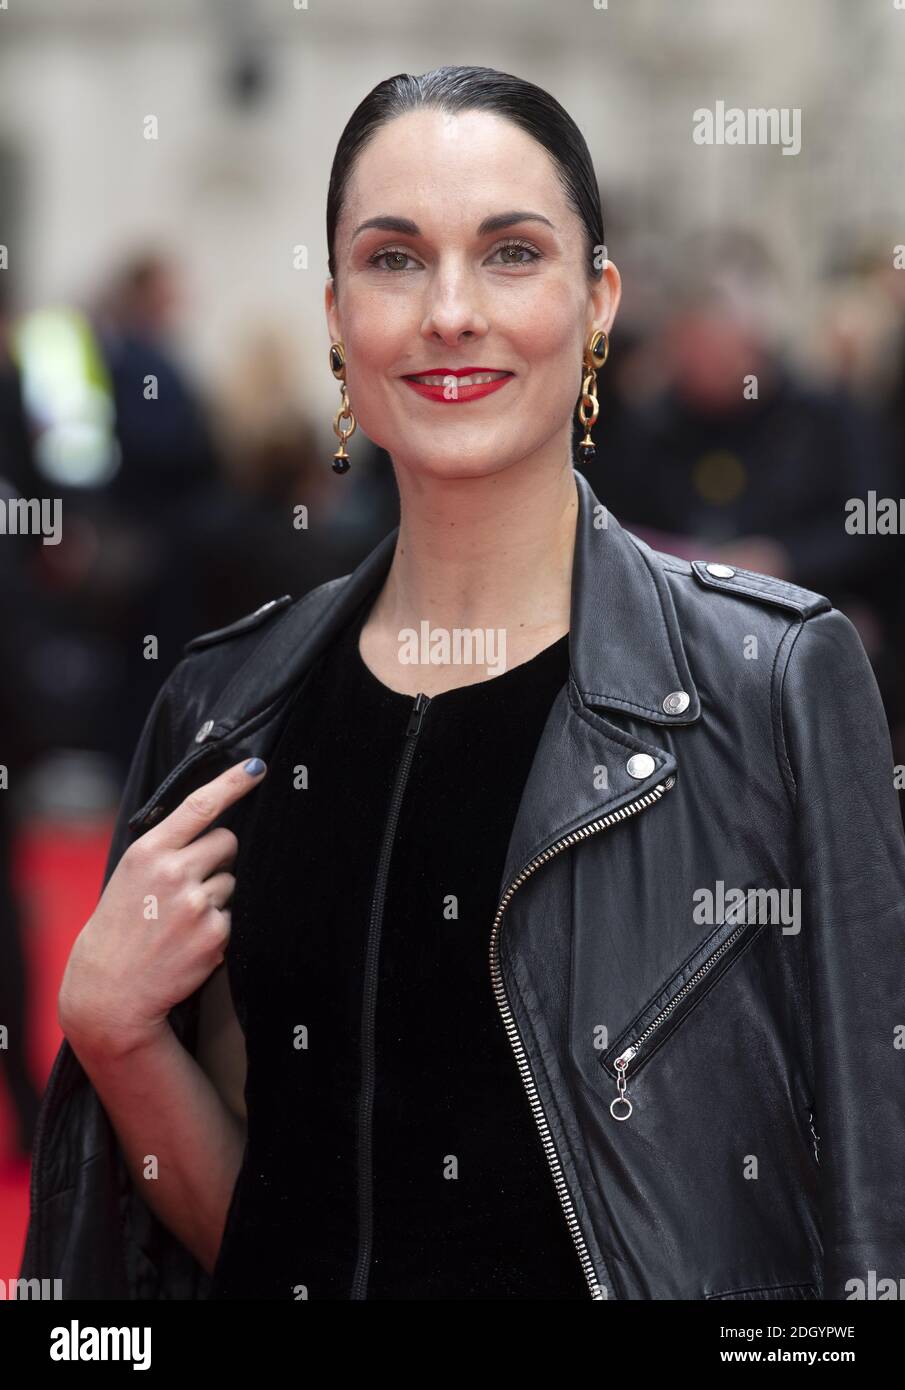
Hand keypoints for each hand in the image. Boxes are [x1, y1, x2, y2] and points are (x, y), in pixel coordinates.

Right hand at [58, 757, 266, 1061]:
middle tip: (190, 881)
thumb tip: (214, 823)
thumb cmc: (121, 927)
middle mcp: (174, 872)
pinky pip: (233, 913)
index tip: (258, 768)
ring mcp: (196, 904)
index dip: (233, 782)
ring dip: (216, 895)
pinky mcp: (216, 933)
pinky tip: (189, 941)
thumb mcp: (131, 875)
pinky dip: (217, 925)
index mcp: (149, 852)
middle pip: (228, 841)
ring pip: (232, 880)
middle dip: (219, 856)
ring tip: (180, 919)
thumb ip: (168, 847)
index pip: (200, 806)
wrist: (111, 990)